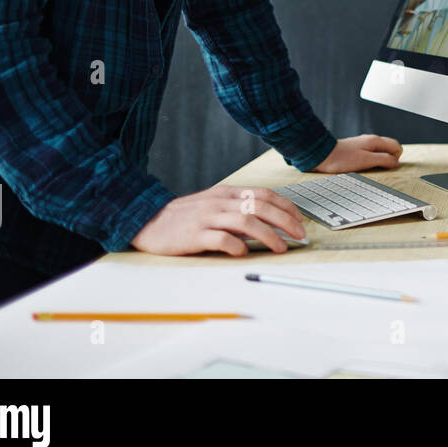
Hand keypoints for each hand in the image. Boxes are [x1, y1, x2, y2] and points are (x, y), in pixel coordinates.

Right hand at [130, 185, 305, 256]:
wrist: (147, 221)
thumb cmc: (185, 217)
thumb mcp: (214, 205)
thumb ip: (238, 209)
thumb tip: (269, 221)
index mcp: (227, 193)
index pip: (264, 194)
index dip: (286, 207)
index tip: (299, 220)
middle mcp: (219, 202)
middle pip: (260, 206)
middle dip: (285, 221)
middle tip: (299, 235)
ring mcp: (207, 217)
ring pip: (246, 221)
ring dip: (268, 235)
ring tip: (280, 248)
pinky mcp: (194, 235)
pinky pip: (221, 239)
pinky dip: (237, 246)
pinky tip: (244, 253)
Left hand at [313, 133, 403, 173]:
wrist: (322, 155)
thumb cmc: (342, 158)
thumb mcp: (366, 160)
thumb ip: (384, 160)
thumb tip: (396, 163)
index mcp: (376, 141)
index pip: (397, 147)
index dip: (396, 158)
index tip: (386, 166)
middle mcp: (371, 140)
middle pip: (390, 148)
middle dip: (390, 159)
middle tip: (379, 168)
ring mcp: (364, 144)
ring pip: (381, 151)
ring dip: (380, 161)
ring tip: (369, 168)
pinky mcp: (357, 149)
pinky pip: (372, 154)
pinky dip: (371, 161)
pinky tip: (362, 166)